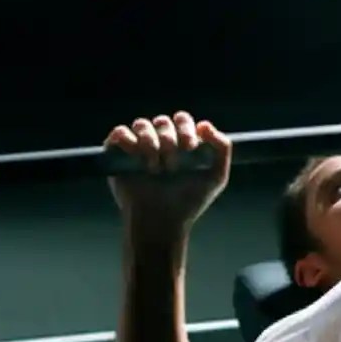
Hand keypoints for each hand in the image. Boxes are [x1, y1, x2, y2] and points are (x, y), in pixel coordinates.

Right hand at [104, 111, 232, 235]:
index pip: (181, 119)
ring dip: (150, 141)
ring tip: (155, 166)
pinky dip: (128, 139)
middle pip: (162, 121)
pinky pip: (120, 132)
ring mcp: (137, 148)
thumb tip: (204, 124)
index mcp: (179, 143)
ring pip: (141, 124)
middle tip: (173, 164)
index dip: (186, 127)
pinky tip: (137, 157)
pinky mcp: (117, 155)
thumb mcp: (216, 176)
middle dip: (169, 138)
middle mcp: (158, 142)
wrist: (162, 222)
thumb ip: (222, 147)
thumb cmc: (189, 201)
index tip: (190, 147)